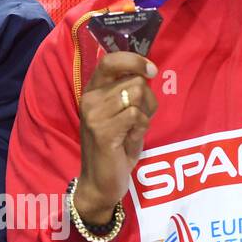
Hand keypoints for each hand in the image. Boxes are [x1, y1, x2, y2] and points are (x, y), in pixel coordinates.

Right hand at [76, 51, 158, 225]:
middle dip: (147, 99)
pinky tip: (130, 139)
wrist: (100, 182)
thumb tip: (148, 73)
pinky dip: (141, 127)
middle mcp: (89, 99)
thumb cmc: (115, 148)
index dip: (134, 60)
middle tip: (139, 119)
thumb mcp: (122, 115)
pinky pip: (136, 116)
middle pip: (135, 80)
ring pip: (138, 95)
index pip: (110, 61)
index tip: (151, 70)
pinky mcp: (102, 131)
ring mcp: (94, 115)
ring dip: (145, 114)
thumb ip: (131, 94)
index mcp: (92, 91)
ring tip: (133, 130)